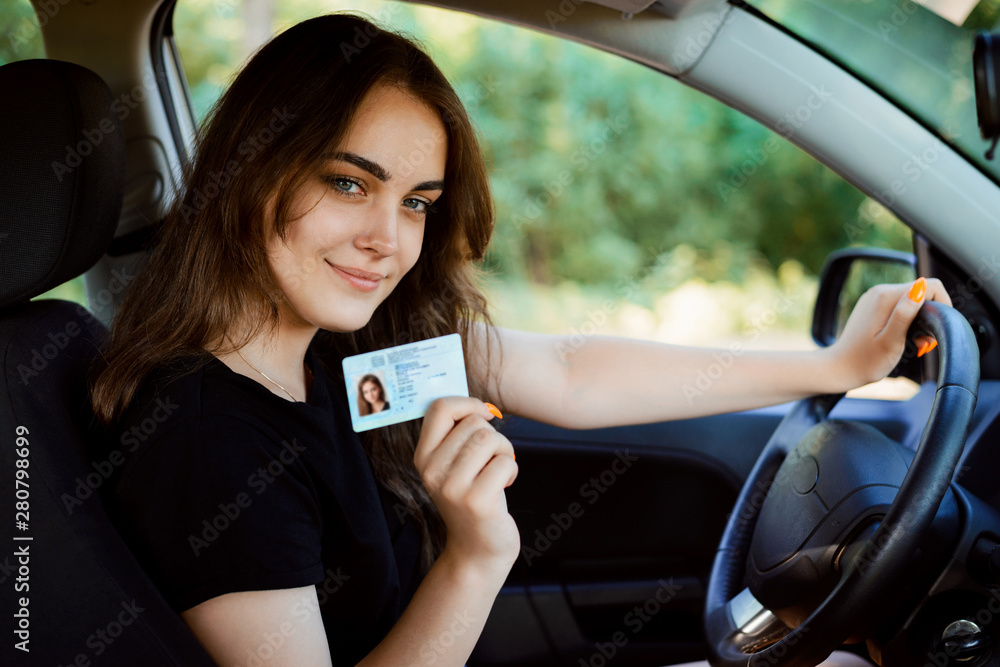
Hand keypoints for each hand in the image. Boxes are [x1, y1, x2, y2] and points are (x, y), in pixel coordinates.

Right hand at [413, 397, 519, 570]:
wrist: (477, 550)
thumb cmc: (473, 498)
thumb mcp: (454, 466)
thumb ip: (458, 436)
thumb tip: (482, 406)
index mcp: (423, 457)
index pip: (439, 408)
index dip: (468, 404)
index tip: (484, 415)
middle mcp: (432, 471)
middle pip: (474, 423)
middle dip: (494, 436)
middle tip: (492, 460)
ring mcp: (453, 487)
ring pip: (491, 439)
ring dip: (505, 452)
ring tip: (498, 471)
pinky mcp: (477, 501)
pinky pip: (506, 461)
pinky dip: (512, 470)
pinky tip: (504, 486)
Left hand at [829, 276, 951, 389]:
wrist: (839, 368)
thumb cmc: (866, 361)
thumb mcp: (891, 341)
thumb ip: (906, 313)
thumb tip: (922, 286)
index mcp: (886, 297)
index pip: (931, 286)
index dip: (942, 306)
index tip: (934, 331)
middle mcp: (880, 291)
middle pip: (922, 293)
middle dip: (930, 317)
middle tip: (922, 344)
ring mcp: (875, 297)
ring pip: (912, 300)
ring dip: (919, 321)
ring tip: (913, 344)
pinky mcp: (873, 306)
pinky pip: (899, 307)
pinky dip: (906, 322)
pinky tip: (901, 339)